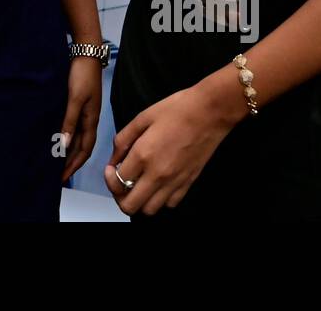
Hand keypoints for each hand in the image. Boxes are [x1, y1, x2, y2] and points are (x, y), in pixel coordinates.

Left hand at [60, 56, 101, 181]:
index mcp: (91, 120)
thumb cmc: (81, 75)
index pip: (84, 150)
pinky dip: (66, 135)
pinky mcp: (77, 103)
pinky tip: (56, 137)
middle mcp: (89, 119)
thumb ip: (70, 121)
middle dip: (70, 161)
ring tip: (55, 160)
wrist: (85, 53)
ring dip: (68, 149)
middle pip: (81, 146)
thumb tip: (65, 145)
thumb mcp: (75, 99)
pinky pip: (72, 126)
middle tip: (56, 174)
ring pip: (77, 137)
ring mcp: (84, 111)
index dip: (74, 164)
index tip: (62, 178)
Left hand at [104, 83, 236, 216]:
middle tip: (120, 182)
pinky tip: (158, 185)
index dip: (109, 176)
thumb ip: (123, 139)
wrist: (210, 112)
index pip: (117, 182)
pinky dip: (160, 199)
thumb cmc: (176, 109)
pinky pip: (170, 204)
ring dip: (139, 201)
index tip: (112, 167)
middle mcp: (157, 174)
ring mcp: (174, 182)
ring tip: (138, 185)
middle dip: (119, 196)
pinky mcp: (189, 184)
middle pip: (130, 205)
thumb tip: (114, 159)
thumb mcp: (143, 117)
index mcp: (143, 155)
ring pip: (149, 210)